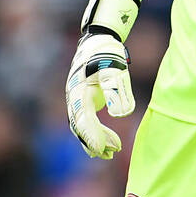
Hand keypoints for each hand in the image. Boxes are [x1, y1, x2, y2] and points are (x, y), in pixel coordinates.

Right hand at [66, 29, 133, 158]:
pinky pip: (87, 124)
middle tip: (112, 154)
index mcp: (79, 92)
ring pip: (83, 128)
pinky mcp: (84, 103)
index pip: (84, 119)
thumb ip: (116, 88)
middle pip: (80, 128)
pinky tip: (109, 143)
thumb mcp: (114, 67)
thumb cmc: (106, 53)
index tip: (102, 150)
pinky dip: (97, 134)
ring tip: (114, 151)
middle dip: (95, 143)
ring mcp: (77, 101)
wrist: (97, 42)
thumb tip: (121, 114)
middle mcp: (74, 99)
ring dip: (96, 141)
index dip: (93, 136)